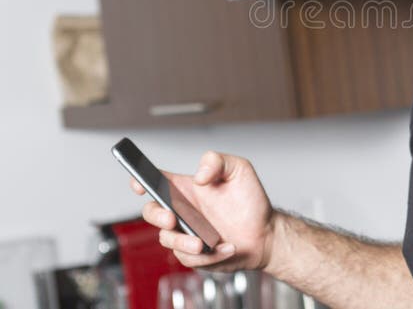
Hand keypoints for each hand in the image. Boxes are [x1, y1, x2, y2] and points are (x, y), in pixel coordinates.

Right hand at [131, 151, 274, 271]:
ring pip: (168, 239)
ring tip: (204, 243)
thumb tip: (199, 175)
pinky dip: (208, 255)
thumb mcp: (239, 170)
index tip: (139, 183)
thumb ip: (218, 161)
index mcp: (186, 188)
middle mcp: (182, 210)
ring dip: (184, 242)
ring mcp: (186, 233)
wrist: (265, 233)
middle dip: (156, 216)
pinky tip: (226, 247)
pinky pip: (189, 258)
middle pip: (152, 212)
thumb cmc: (250, 200)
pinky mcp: (193, 255)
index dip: (141, 179)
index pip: (156, 181)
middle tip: (172, 218)